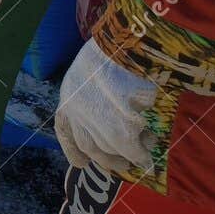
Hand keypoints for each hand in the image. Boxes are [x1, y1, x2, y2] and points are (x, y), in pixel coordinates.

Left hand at [54, 39, 160, 175]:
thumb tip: (117, 117)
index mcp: (69, 95)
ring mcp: (97, 123)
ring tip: (145, 150)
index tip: (82, 163)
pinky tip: (150, 154)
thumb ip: (97, 95)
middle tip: (123, 165)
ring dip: (128, 154)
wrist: (126, 49)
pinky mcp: (121, 129)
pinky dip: (142, 154)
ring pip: (110, 147)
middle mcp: (77, 112)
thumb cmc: (114, 55)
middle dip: (106, 158)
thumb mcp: (93, 72)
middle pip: (89, 145)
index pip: (65, 129)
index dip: (72, 148)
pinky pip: (131, 148)